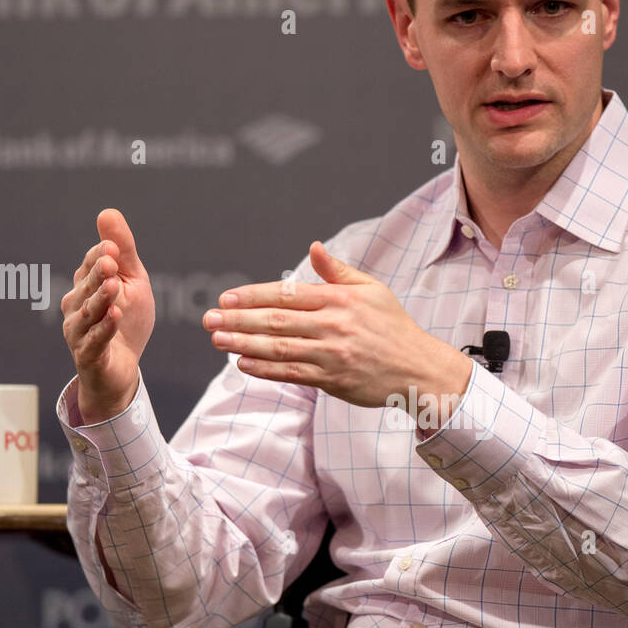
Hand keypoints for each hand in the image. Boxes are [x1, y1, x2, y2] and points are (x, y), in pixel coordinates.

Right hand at [61, 208, 155, 422]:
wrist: (122, 369)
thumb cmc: (127, 322)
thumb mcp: (132, 283)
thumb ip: (123, 251)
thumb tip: (107, 212)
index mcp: (86, 285)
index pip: (91, 265)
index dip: (101, 256)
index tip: (113, 246)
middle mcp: (76, 306)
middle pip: (88, 286)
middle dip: (99, 273)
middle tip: (112, 261)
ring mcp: (79, 331)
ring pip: (88, 312)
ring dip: (101, 298)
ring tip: (114, 286)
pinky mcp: (88, 354)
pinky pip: (96, 339)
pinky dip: (105, 327)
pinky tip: (115, 316)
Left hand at [202, 241, 471, 409]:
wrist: (419, 369)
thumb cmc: (393, 328)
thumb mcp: (372, 290)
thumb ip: (338, 272)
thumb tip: (313, 248)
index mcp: (340, 299)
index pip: (288, 294)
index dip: (254, 296)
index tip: (227, 298)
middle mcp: (334, 325)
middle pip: (277, 321)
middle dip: (239, 320)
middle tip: (209, 319)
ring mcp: (333, 354)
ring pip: (280, 348)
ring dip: (244, 345)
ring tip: (218, 340)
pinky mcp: (334, 380)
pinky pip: (293, 373)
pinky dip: (266, 369)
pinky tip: (244, 364)